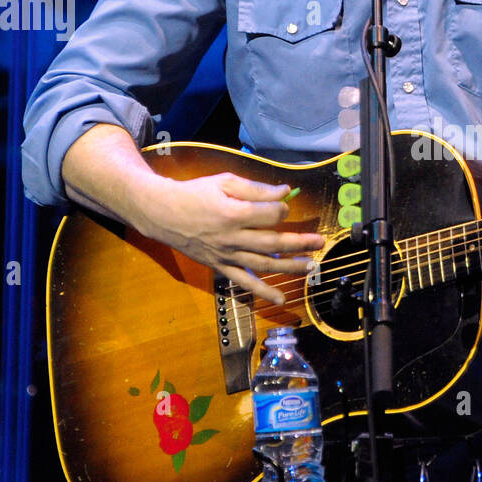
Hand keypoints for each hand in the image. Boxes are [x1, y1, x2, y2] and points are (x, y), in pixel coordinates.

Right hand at [135, 172, 324, 306]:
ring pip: (263, 264)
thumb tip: (285, 192)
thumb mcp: (224, 181)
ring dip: (290, 266)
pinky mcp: (220, 266)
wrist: (162, 213)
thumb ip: (256, 189)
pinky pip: (243, 281)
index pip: (270, 215)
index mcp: (233, 213)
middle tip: (319, 242)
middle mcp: (231, 237)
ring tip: (311, 266)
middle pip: (273, 242)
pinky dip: (262, 292)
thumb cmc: (194, 193)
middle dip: (299, 242)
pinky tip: (281, 299)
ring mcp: (226, 255)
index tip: (285, 204)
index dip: (282, 209)